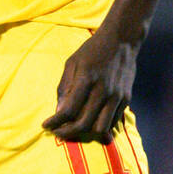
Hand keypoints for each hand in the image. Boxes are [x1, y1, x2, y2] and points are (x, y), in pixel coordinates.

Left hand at [42, 26, 137, 142]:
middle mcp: (103, 90)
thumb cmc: (93, 49)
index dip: (55, 122)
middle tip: (58, 132)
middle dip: (67, 132)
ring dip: (86, 133)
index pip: (69, 110)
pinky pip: (113, 122)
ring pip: (101, 128)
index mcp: (86, 79)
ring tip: (75, 129)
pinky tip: (91, 121)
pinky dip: (101, 126)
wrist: (122, 39)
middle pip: (84, 124)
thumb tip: (59, 111)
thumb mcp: (72, 63)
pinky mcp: (126, 99)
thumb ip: (65, 87)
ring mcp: (117, 96)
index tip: (46, 126)